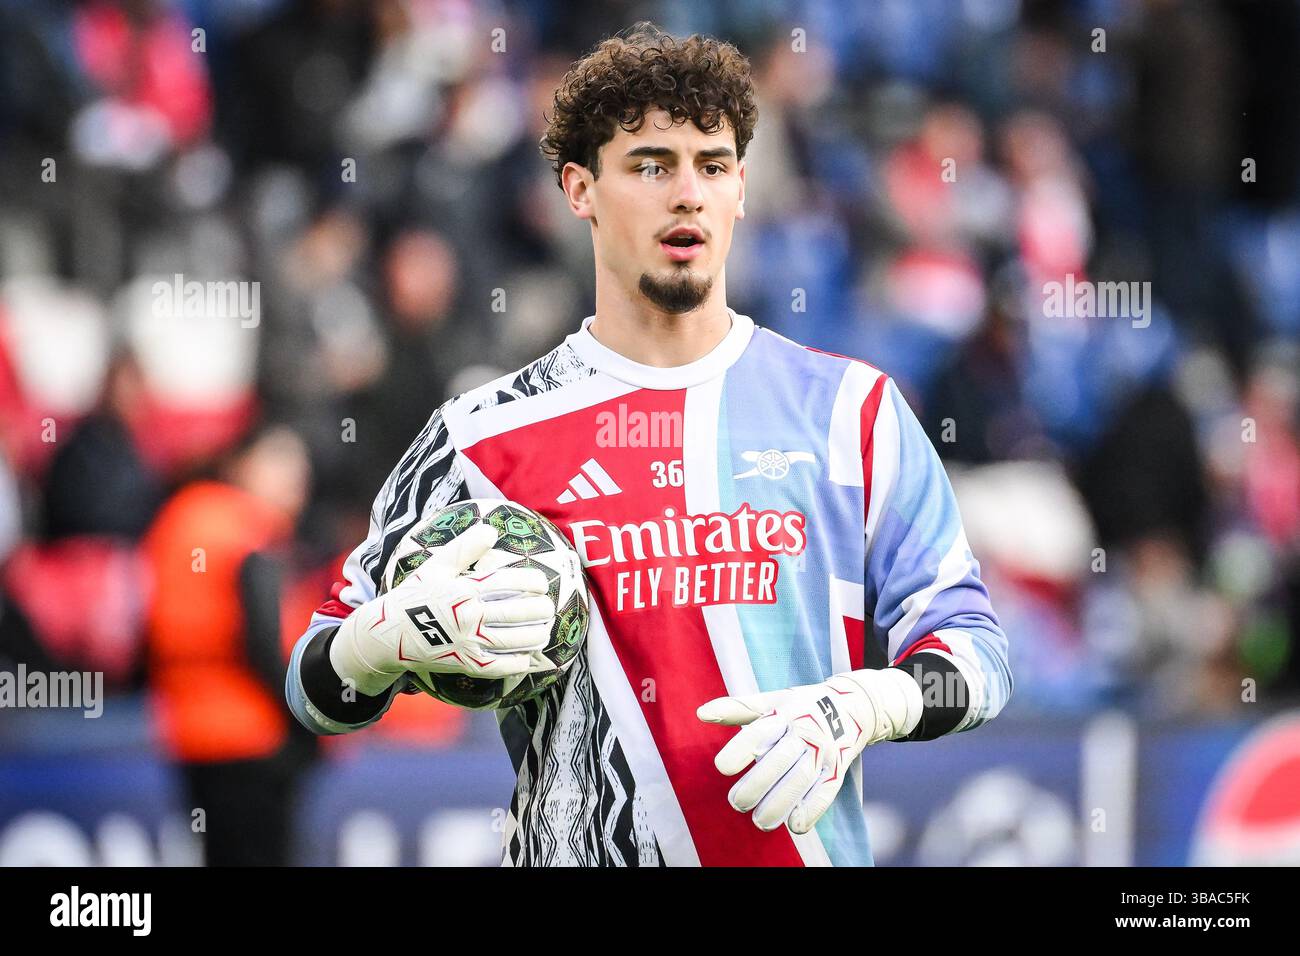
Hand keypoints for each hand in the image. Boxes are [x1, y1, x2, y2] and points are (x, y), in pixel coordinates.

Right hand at [331, 524, 554, 695]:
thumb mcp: (435, 567)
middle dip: (539, 609)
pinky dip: (519, 662)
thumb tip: (491, 529)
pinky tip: (530, 656)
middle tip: (549, 606)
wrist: (388, 634)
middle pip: (516, 611)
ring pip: (513, 640)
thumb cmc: (415, 595)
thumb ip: (464, 548)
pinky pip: (499, 666)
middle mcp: (468, 617)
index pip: (507, 581)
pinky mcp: (466, 664)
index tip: (541, 582)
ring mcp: (468, 643)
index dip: (530, 580)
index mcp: (463, 590)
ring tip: (546, 629)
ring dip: (536, 635)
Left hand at [696, 669, 921, 833]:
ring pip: (801, 779)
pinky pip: (826, 792)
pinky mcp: (838, 769)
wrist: (854, 706)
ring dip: (779, 803)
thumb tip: (701, 714)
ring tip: (759, 821)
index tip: (721, 768)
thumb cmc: (801, 706)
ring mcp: (823, 751)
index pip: (760, 731)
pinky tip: (794, 825)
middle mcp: (805, 731)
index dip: (741, 749)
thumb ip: (737, 709)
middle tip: (736, 802)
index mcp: (784, 712)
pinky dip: (812, 810)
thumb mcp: (772, 701)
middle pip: (780, 759)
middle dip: (757, 784)